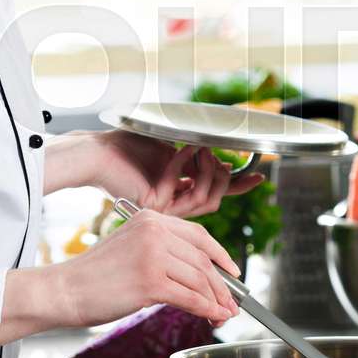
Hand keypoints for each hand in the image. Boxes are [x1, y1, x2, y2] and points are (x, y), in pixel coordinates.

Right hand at [43, 206, 240, 328]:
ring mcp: (152, 255)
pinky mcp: (150, 282)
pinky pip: (190, 297)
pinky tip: (210, 316)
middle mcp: (154, 231)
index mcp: (151, 218)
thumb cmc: (95, 275)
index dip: (221, 255)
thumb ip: (164, 253)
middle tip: (231, 303)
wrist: (65, 289)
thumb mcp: (132, 248)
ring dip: (216, 300)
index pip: (199, 235)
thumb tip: (201, 277)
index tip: (233, 271)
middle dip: (222, 285)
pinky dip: (206, 309)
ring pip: (200, 280)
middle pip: (203, 259)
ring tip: (222, 314)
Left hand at [91, 130, 264, 217]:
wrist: (100, 152)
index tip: (257, 176)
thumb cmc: (130, 147)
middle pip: (214, 199)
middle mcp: (172, 205)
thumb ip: (197, 160)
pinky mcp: (156, 208)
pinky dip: (187, 165)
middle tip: (215, 155)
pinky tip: (181, 149)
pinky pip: (186, 192)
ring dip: (207, 171)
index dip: (238, 186)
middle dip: (221, 176)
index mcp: (178, 191)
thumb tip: (225, 163)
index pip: (215, 193)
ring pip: (205, 199)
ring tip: (199, 150)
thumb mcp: (174, 150)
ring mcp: (164, 210)